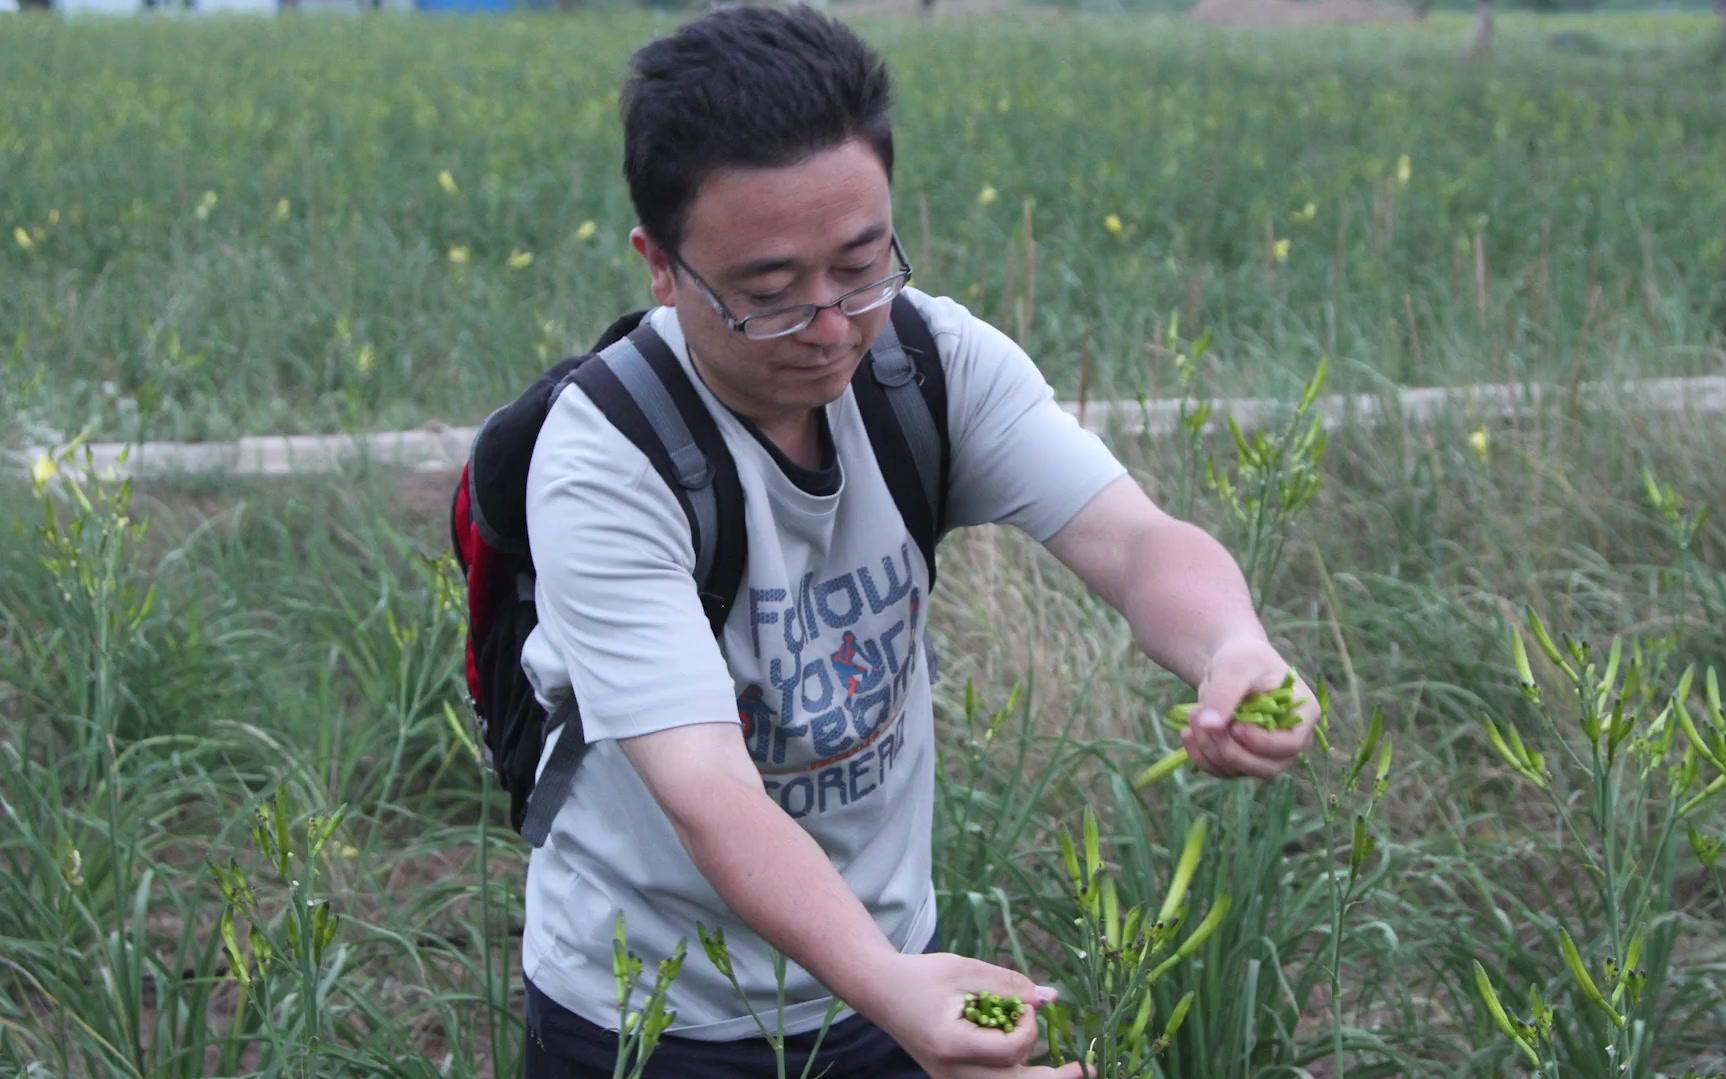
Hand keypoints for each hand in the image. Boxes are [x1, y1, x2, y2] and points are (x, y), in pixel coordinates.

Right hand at [862, 952, 1084, 1078]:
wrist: (881, 993)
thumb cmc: (921, 976)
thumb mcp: (965, 970)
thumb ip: (1008, 985)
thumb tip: (1050, 999)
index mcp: (954, 1046)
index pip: (1011, 1049)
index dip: (1028, 1025)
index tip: (1025, 1004)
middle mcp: (954, 1073)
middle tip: (1087, 1070)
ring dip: (1037, 1077)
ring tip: (1072, 1071)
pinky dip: (1017, 1073)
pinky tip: (1037, 1065)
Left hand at [1181, 636, 1318, 778]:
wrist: (1229, 666)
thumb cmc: (1242, 659)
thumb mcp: (1234, 668)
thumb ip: (1225, 694)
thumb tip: (1210, 725)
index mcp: (1303, 714)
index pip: (1292, 744)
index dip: (1262, 742)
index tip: (1235, 726)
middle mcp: (1290, 741)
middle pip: (1267, 766)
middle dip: (1229, 749)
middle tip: (1202, 721)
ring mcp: (1267, 754)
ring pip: (1241, 770)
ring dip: (1211, 750)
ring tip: (1192, 718)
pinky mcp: (1243, 759)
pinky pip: (1223, 770)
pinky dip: (1202, 756)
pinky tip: (1187, 733)